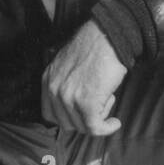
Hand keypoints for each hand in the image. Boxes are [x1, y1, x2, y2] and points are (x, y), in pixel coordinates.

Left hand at [41, 20, 126, 136]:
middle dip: (84, 119)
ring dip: (99, 118)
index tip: (81, 116)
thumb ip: (64, 84)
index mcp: (47, 80)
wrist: (107, 36)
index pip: (49, 114)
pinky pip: (95, 127)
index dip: (67, 119)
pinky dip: (107, 128)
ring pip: (82, 126)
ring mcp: (69, 97)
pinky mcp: (87, 102)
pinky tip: (115, 123)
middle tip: (100, 106)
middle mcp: (54, 90)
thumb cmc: (94, 47)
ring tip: (109, 101)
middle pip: (66, 123)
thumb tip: (74, 106)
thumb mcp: (67, 64)